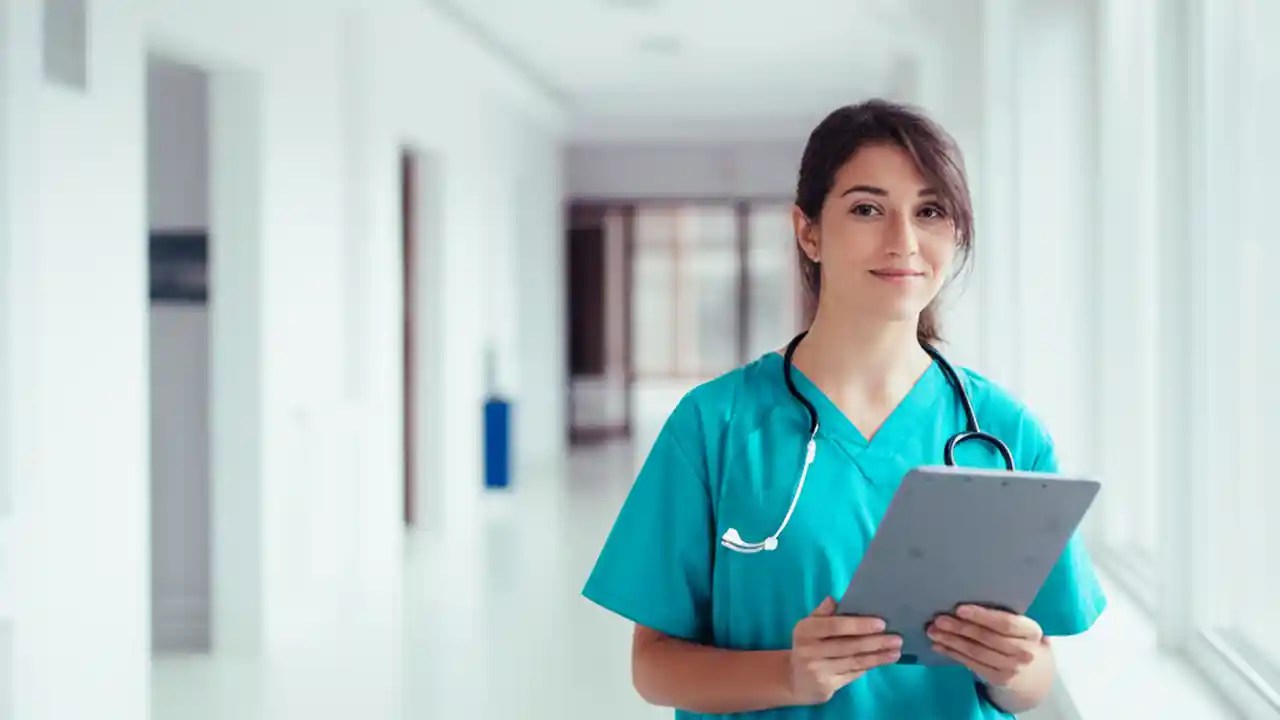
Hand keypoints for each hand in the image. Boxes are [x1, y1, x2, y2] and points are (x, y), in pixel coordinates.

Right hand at [788, 597, 902, 705]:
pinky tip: (883, 661)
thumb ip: (823, 613)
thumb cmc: (808, 646)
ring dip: (878, 657)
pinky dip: (870, 666)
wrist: (793, 680)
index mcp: (806, 631)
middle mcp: (810, 651)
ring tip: (896, 651)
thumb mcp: (809, 627)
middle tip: (897, 638)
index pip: (835, 626)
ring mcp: (818, 670)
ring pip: (854, 661)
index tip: (881, 624)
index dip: (859, 625)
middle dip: (875, 642)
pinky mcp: (827, 686)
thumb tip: (834, 599)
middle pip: (849, 646)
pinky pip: (853, 674)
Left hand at [926, 604, 1045, 687]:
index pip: (1005, 623)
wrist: (1033, 672)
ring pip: (976, 652)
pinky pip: (971, 664)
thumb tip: (964, 597)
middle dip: (960, 628)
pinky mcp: (999, 679)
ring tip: (932, 632)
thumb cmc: (1018, 639)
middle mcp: (1025, 651)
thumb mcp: (1019, 626)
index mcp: (1031, 631)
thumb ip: (1000, 614)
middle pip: (987, 638)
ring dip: (951, 641)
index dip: (982, 616)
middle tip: (938, 619)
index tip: (960, 609)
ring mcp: (1012, 668)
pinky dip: (953, 654)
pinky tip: (939, 646)